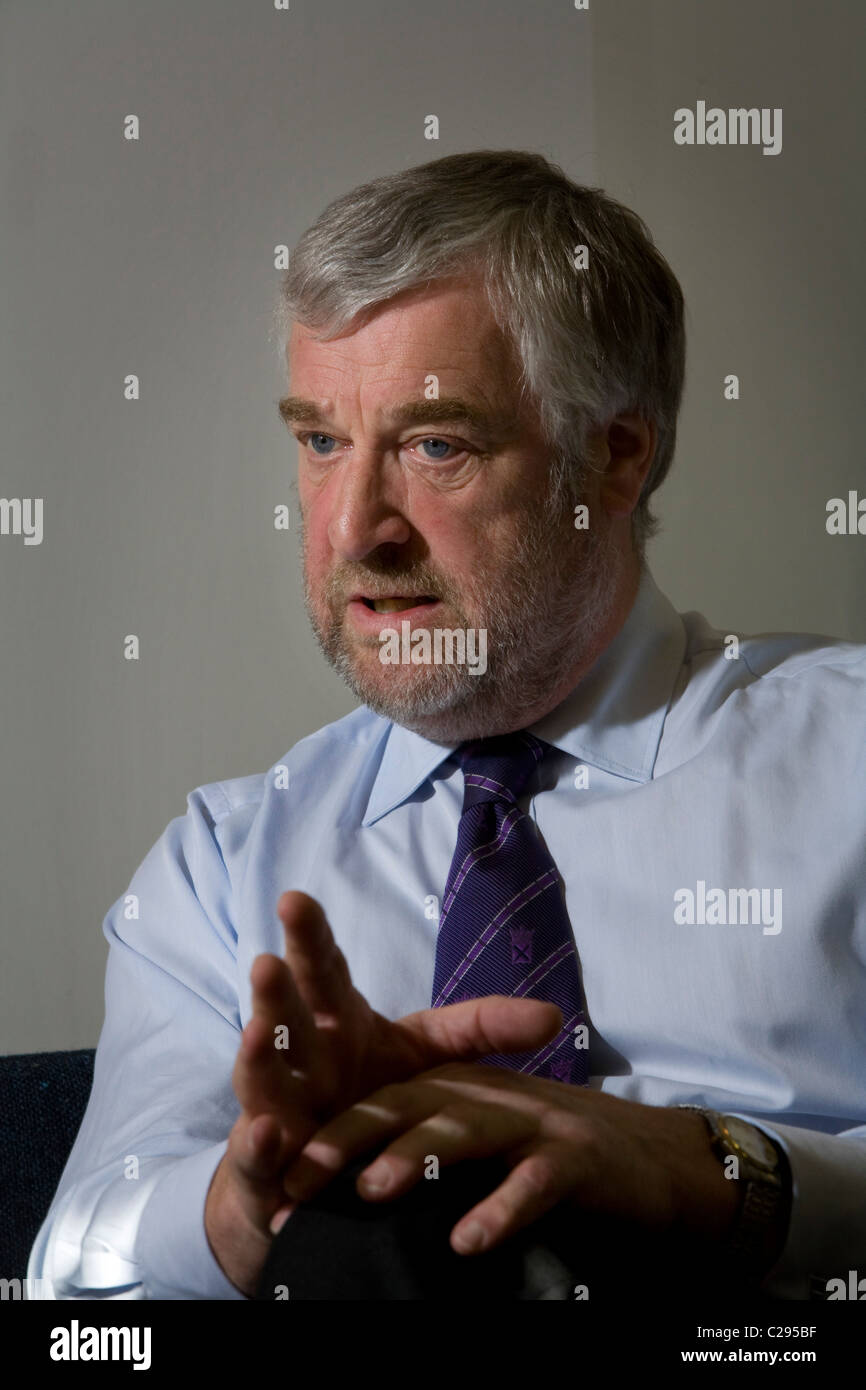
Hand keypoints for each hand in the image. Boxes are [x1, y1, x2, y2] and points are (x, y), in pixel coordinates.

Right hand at [205, 893, 562, 1295]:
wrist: (334, 1179)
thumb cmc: (379, 1098)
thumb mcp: (432, 1058)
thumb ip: (485, 1030)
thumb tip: (556, 1018)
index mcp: (338, 1021)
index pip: (323, 970)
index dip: (309, 935)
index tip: (296, 898)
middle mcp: (302, 1059)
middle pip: (286, 1016)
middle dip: (275, 990)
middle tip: (268, 961)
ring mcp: (278, 1110)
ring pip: (261, 1078)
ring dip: (256, 1056)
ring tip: (258, 1031)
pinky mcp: (267, 1168)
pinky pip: (255, 1157)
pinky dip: (255, 1145)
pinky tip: (265, 1131)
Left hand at [279, 1062, 741, 1258]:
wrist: (649, 1160)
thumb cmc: (549, 1153)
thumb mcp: (481, 1142)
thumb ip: (427, 1151)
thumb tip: (352, 1192)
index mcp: (458, 1088)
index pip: (385, 1101)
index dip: (334, 1132)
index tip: (285, 1173)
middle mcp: (490, 1096)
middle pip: (411, 1106)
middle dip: (353, 1138)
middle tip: (304, 1178)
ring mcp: (535, 1123)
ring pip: (465, 1130)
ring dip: (418, 1158)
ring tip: (372, 1191)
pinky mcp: (577, 1158)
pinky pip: (535, 1182)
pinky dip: (502, 1209)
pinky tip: (468, 1242)